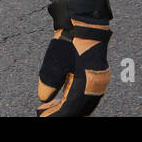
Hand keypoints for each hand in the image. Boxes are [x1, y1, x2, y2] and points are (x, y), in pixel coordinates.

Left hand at [37, 0, 112, 116]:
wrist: (83, 23)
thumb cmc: (69, 40)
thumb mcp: (54, 61)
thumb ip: (49, 82)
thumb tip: (44, 99)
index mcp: (88, 83)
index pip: (71, 108)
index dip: (57, 115)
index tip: (42, 117)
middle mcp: (97, 85)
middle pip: (80, 109)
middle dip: (62, 114)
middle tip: (44, 114)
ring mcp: (99, 82)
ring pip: (84, 104)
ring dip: (68, 109)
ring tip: (50, 110)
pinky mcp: (97, 77)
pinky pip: (86, 96)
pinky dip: (74, 102)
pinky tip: (61, 101)